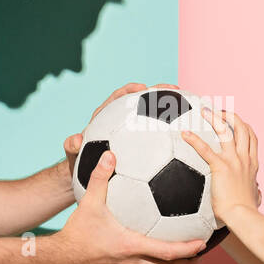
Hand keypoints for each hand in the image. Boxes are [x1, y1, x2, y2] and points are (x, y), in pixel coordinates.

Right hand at [59, 144, 207, 263]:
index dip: (188, 248)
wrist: (62, 257)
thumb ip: (100, 177)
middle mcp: (133, 259)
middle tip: (205, 252)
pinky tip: (160, 255)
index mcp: (132, 245)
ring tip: (191, 258)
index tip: (204, 241)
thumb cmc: (77, 232)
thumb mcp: (89, 202)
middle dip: (189, 261)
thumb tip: (110, 154)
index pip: (167, 251)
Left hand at [63, 81, 180, 178]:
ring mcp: (133, 132)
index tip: (141, 88)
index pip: (118, 98)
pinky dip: (171, 133)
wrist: (87, 175)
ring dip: (171, 110)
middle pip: (143, 101)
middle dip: (159, 93)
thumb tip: (75, 140)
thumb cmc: (79, 163)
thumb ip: (72, 146)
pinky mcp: (141, 144)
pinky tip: (187, 136)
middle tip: (175, 91)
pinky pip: (157, 136)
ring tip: (190, 108)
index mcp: (106, 118)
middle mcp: (121, 121)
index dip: (129, 91)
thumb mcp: (74, 154)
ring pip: (154, 117)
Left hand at [179, 107, 259, 225]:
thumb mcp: (256, 197)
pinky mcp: (221, 167)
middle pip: (241, 127)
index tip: (235, 120)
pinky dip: (194, 140)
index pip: (251, 137)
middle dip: (230, 115)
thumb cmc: (247, 210)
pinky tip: (184, 133)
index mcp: (252, 163)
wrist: (243, 215)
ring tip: (204, 111)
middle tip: (219, 111)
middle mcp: (245, 158)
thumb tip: (258, 193)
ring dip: (214, 118)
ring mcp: (234, 161)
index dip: (244, 125)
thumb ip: (256, 192)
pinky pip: (205, 149)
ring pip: (226, 131)